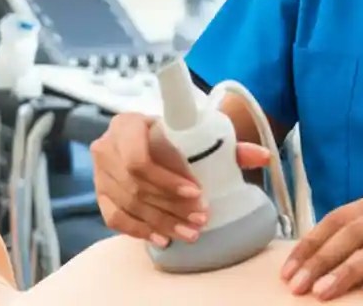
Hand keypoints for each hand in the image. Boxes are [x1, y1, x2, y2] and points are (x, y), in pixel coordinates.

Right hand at [90, 112, 269, 247]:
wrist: (148, 137)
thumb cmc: (174, 135)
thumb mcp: (197, 133)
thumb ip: (230, 145)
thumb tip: (263, 157)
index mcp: (127, 123)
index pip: (140, 157)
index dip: (167, 180)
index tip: (196, 193)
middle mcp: (106, 145)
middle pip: (136, 185)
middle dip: (171, 207)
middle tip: (200, 220)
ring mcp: (99, 172)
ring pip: (128, 204)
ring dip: (160, 222)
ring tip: (189, 233)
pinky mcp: (100, 193)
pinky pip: (114, 217)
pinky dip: (138, 230)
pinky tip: (161, 238)